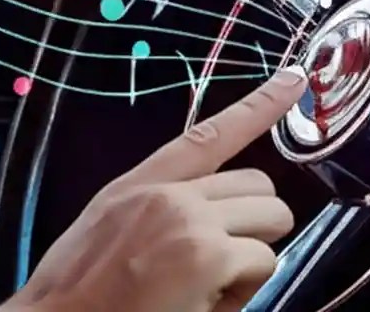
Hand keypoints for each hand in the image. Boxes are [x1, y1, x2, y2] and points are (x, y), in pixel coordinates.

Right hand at [0, 66, 307, 311]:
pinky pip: (264, 265)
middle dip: (255, 224)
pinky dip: (244, 292)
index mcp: (140, 185)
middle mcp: (169, 195)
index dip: (260, 104)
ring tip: (207, 287)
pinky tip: (203, 303)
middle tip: (221, 264)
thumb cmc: (75, 296)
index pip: (210, 134)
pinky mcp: (209, 257)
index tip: (294, 80)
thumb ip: (158, 208)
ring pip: (271, 222)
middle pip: (259, 185)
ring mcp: (192, 223)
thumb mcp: (108, 228)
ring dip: (253, 258)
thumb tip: (210, 213)